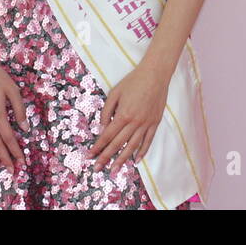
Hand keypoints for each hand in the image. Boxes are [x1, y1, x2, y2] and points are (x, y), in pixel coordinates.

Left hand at [89, 61, 171, 175]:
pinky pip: (148, 141)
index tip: (90, 156)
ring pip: (133, 146)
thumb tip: (102, 128)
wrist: (155, 74)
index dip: (98, 147)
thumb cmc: (133, 81)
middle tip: (98, 169)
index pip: (107, 135)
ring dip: (123, 159)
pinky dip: (142, 152)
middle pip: (118, 144)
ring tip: (114, 170)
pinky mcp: (155, 123)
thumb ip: (107, 111)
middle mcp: (134, 122)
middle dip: (106, 157)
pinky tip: (136, 160)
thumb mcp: (115, 93)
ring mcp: (146, 124)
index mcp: (123, 114)